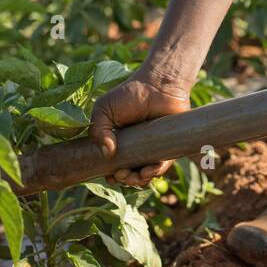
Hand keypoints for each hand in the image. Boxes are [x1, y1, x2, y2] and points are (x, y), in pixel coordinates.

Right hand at [88, 69, 190, 186]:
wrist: (158, 85)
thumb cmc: (129, 95)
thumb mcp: (104, 109)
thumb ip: (98, 130)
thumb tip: (106, 154)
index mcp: (118, 141)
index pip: (113, 165)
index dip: (111, 175)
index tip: (110, 175)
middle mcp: (135, 148)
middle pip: (130, 174)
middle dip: (125, 180)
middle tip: (122, 175)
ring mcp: (152, 149)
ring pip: (146, 174)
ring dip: (139, 181)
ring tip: (136, 176)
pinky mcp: (168, 147)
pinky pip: (162, 166)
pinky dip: (156, 172)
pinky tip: (149, 171)